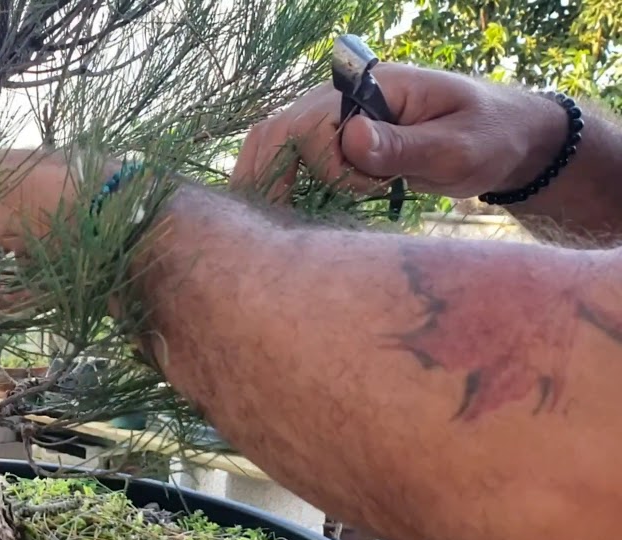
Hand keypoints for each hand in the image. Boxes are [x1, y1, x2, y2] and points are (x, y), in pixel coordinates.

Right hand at [229, 62, 566, 203]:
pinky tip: (278, 213)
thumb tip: (352, 138)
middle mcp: (341, 97)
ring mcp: (332, 119)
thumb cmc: (488, 138)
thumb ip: (404, 146)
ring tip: (266, 224)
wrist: (503, 136)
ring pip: (271, 144)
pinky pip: (287, 157)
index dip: (328, 166)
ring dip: (265, 182)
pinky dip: (276, 184)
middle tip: (275, 224)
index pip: (313, 125)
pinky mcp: (331, 142)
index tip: (370, 189)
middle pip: (276, 131)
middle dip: (271, 178)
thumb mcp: (458, 147)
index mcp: (372, 87)